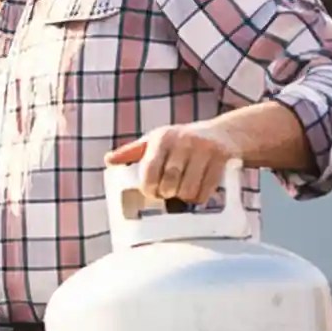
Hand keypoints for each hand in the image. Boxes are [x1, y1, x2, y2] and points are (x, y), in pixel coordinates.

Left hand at [103, 122, 241, 204]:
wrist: (222, 133)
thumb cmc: (180, 141)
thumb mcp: (155, 141)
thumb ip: (132, 152)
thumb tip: (109, 160)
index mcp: (162, 137)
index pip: (150, 169)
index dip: (148, 187)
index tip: (150, 192)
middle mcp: (183, 141)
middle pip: (170, 182)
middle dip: (166, 193)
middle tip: (166, 194)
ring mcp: (204, 149)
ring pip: (188, 189)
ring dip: (183, 198)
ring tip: (181, 192)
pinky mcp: (221, 159)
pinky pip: (206, 190)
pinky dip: (198, 198)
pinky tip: (195, 192)